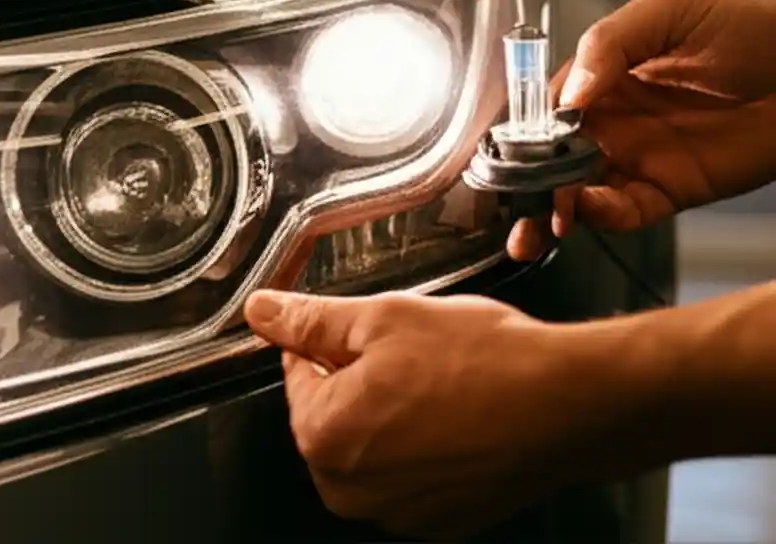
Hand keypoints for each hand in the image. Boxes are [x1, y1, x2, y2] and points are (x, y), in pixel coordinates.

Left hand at [244, 289, 658, 539]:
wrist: (571, 405)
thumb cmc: (484, 362)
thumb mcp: (382, 319)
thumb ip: (310, 320)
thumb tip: (262, 311)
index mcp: (322, 436)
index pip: (298, 373)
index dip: (335, 341)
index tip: (373, 333)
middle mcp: (351, 489)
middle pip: (333, 416)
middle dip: (362, 381)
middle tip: (415, 355)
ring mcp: (398, 513)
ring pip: (375, 446)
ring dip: (396, 414)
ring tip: (444, 384)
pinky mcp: (441, 522)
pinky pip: (414, 475)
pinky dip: (429, 446)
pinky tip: (461, 416)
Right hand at [509, 0, 775, 260]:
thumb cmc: (752, 24)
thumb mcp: (673, 6)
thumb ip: (610, 41)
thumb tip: (568, 95)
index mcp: (601, 77)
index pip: (544, 109)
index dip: (522, 132)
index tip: (508, 151)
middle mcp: (610, 121)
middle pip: (549, 160)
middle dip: (522, 186)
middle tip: (509, 205)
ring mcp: (636, 158)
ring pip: (576, 193)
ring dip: (550, 213)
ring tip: (535, 227)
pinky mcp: (667, 190)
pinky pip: (623, 211)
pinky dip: (599, 217)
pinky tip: (587, 212)